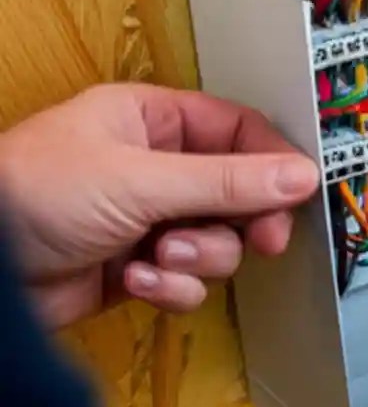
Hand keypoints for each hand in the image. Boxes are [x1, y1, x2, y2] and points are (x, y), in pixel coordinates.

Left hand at [0, 83, 318, 327]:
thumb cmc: (29, 195)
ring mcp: (148, 219)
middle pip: (239, 192)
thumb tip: (300, 175)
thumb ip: (228, 181)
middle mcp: (155, 167)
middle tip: (261, 239)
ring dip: (199, 257)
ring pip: (219, 241)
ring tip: (159, 255)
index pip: (238, 130)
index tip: (297, 193)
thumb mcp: (140, 180)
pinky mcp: (140, 267)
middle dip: (241, 221)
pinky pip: (189, 278)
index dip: (273, 162)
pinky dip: (172, 285)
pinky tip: (137, 280)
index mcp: (151, 120)